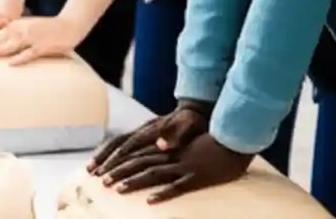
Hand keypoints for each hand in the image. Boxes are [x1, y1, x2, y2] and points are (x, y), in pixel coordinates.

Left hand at [0, 14, 85, 63]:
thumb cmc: (49, 28)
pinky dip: (19, 58)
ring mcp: (32, 38)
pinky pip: (28, 53)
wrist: (70, 24)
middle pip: (1, 39)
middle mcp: (23, 29)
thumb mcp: (30, 26)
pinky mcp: (42, 46)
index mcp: (19, 24)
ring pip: (11, 45)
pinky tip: (10, 63)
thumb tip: (5, 41)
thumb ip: (17, 32)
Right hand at [89, 101, 211, 176]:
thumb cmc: (193, 121)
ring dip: (102, 155)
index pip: (129, 145)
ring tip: (90, 168)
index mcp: (151, 129)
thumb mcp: (189, 127)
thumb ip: (175, 135)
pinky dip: (109, 151)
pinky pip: (120, 142)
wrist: (194, 108)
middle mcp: (141, 129)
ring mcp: (140, 130)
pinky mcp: (141, 133)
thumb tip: (161, 145)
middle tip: (91, 173)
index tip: (107, 171)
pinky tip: (102, 160)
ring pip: (116, 142)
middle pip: (117, 144)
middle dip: (104, 158)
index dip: (117, 159)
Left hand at [102, 132, 253, 202]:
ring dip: (134, 181)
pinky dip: (163, 193)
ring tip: (117, 190)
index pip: (133, 149)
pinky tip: (150, 201)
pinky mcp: (197, 175)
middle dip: (118, 170)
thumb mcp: (183, 137)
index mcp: (164, 142)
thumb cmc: (209, 137)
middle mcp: (170, 152)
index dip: (115, 158)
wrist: (236, 134)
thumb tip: (153, 147)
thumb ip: (167, 142)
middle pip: (138, 161)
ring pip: (153, 173)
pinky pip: (178, 186)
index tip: (99, 167)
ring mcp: (183, 164)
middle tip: (100, 181)